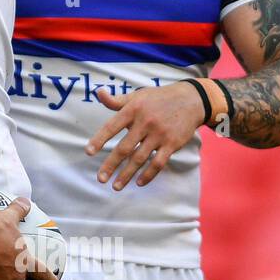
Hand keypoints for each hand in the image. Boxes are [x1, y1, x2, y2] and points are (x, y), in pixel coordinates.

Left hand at [86, 83, 202, 190]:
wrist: (191, 100)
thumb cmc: (158, 99)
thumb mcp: (137, 96)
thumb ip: (116, 100)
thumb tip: (98, 92)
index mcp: (133, 110)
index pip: (112, 126)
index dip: (100, 139)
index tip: (88, 152)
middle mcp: (145, 123)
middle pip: (125, 148)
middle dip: (111, 165)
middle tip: (100, 178)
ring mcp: (159, 135)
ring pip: (140, 158)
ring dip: (127, 174)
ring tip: (116, 186)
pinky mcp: (172, 144)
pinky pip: (158, 163)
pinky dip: (149, 174)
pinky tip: (139, 183)